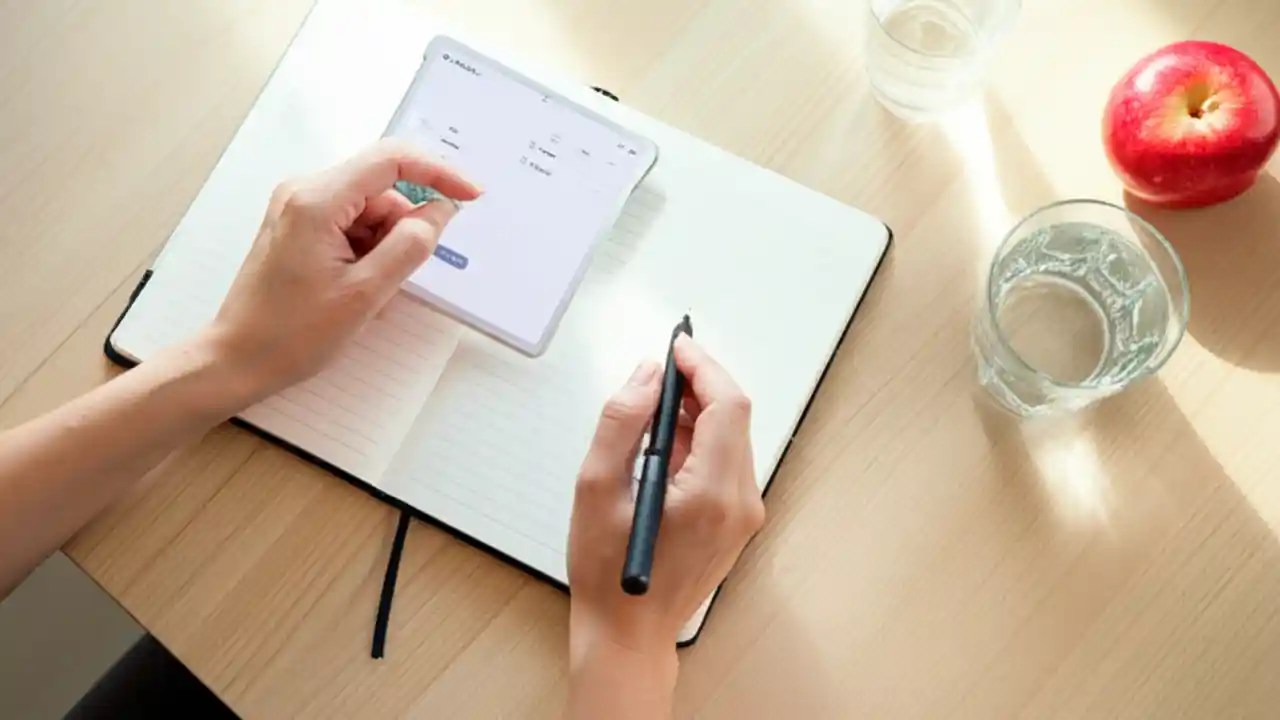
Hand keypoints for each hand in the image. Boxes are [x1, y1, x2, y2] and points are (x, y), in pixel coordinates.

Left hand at [204, 139, 480, 400]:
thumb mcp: (366, 294)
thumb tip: (441, 211)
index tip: (471, 195)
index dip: (438, 172)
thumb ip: (410, 246)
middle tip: (394, 279)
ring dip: (384, 246)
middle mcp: (303, 192)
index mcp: (316, 201)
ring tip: (367, 292)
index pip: (391, 160)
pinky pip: (351, 223)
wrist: (237, 358)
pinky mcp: (298, 225)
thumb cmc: (292, 334)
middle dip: (403, 229)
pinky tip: (355, 287)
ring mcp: (298, 207)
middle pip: (381, 189)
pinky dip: (367, 251)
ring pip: (370, 210)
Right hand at [567, 336, 764, 708]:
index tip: (675, 346)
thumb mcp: (596, 486)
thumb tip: (647, 375)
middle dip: (699, 385)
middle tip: (658, 373)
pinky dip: (700, 442)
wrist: (627, 633)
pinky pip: (727, 463)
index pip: (726, 405)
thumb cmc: (607, 571)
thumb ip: (621, 421)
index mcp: (710, 493)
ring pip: (732, 438)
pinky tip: (664, 448)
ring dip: (698, 414)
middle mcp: (739, 502)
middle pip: (734, 417)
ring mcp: (743, 515)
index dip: (702, 367)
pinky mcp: (737, 522)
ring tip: (652, 413)